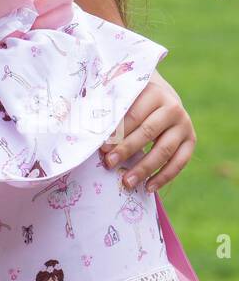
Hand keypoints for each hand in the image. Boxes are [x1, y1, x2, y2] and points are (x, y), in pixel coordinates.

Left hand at [100, 70, 195, 192]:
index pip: (133, 115)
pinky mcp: (191, 140)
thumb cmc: (133, 99)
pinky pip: (180, 162)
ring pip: (164, 150)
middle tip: (109, 164)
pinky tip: (148, 188)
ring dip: (144, 168)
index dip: (117, 132)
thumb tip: (89, 133)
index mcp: (154, 92)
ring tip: (127, 182)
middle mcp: (173, 107)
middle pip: (148, 132)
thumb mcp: (124, 97)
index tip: (101, 147)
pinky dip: (164, 177)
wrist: (162, 95)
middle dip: (127, 150)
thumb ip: (111, 111)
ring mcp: (184, 125)